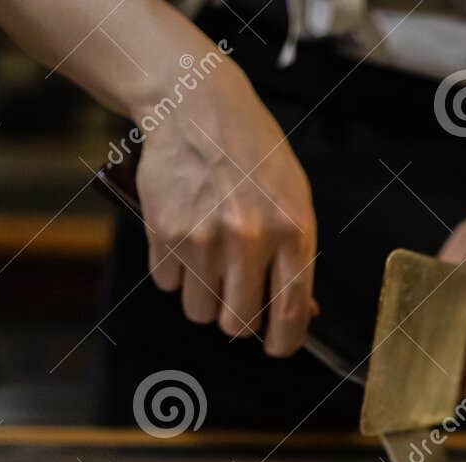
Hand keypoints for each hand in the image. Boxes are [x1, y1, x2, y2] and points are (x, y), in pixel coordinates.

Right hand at [137, 63, 315, 355]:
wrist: (198, 108)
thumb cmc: (253, 156)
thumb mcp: (294, 200)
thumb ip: (297, 258)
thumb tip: (301, 314)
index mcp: (292, 233)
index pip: (291, 313)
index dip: (283, 342)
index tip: (276, 348)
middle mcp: (250, 239)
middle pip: (237, 324)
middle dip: (235, 319)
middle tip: (234, 297)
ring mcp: (204, 237)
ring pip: (199, 312)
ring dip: (203, 297)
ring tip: (208, 258)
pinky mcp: (165, 230)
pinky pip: (168, 284)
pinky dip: (174, 272)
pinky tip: (184, 236)